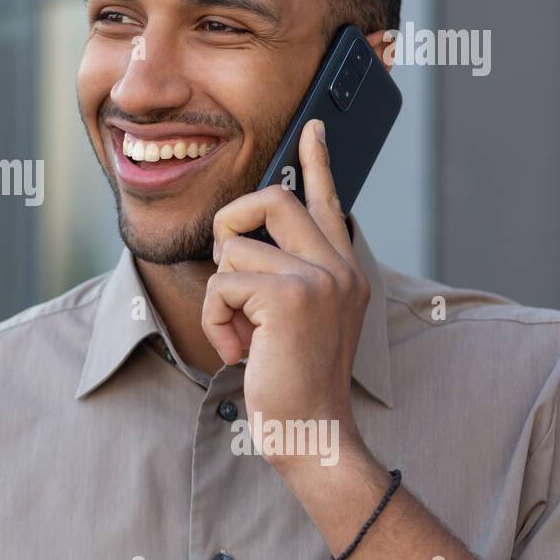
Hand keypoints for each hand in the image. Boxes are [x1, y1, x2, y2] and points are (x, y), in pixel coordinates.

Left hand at [203, 118, 369, 466]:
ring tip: (245, 335)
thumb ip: (284, 274)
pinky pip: (222, 282)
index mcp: (344, 268)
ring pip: (234, 248)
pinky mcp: (290, 296)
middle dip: (230, 229)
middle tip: (231, 276)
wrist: (312, 432)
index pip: (328, 200)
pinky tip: (241, 350)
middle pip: (269, 199)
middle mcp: (339, 265)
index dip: (317, 161)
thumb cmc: (293, 380)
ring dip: (221, 297)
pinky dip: (216, 320)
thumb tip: (239, 238)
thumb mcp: (298, 320)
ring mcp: (319, 277)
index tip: (314, 127)